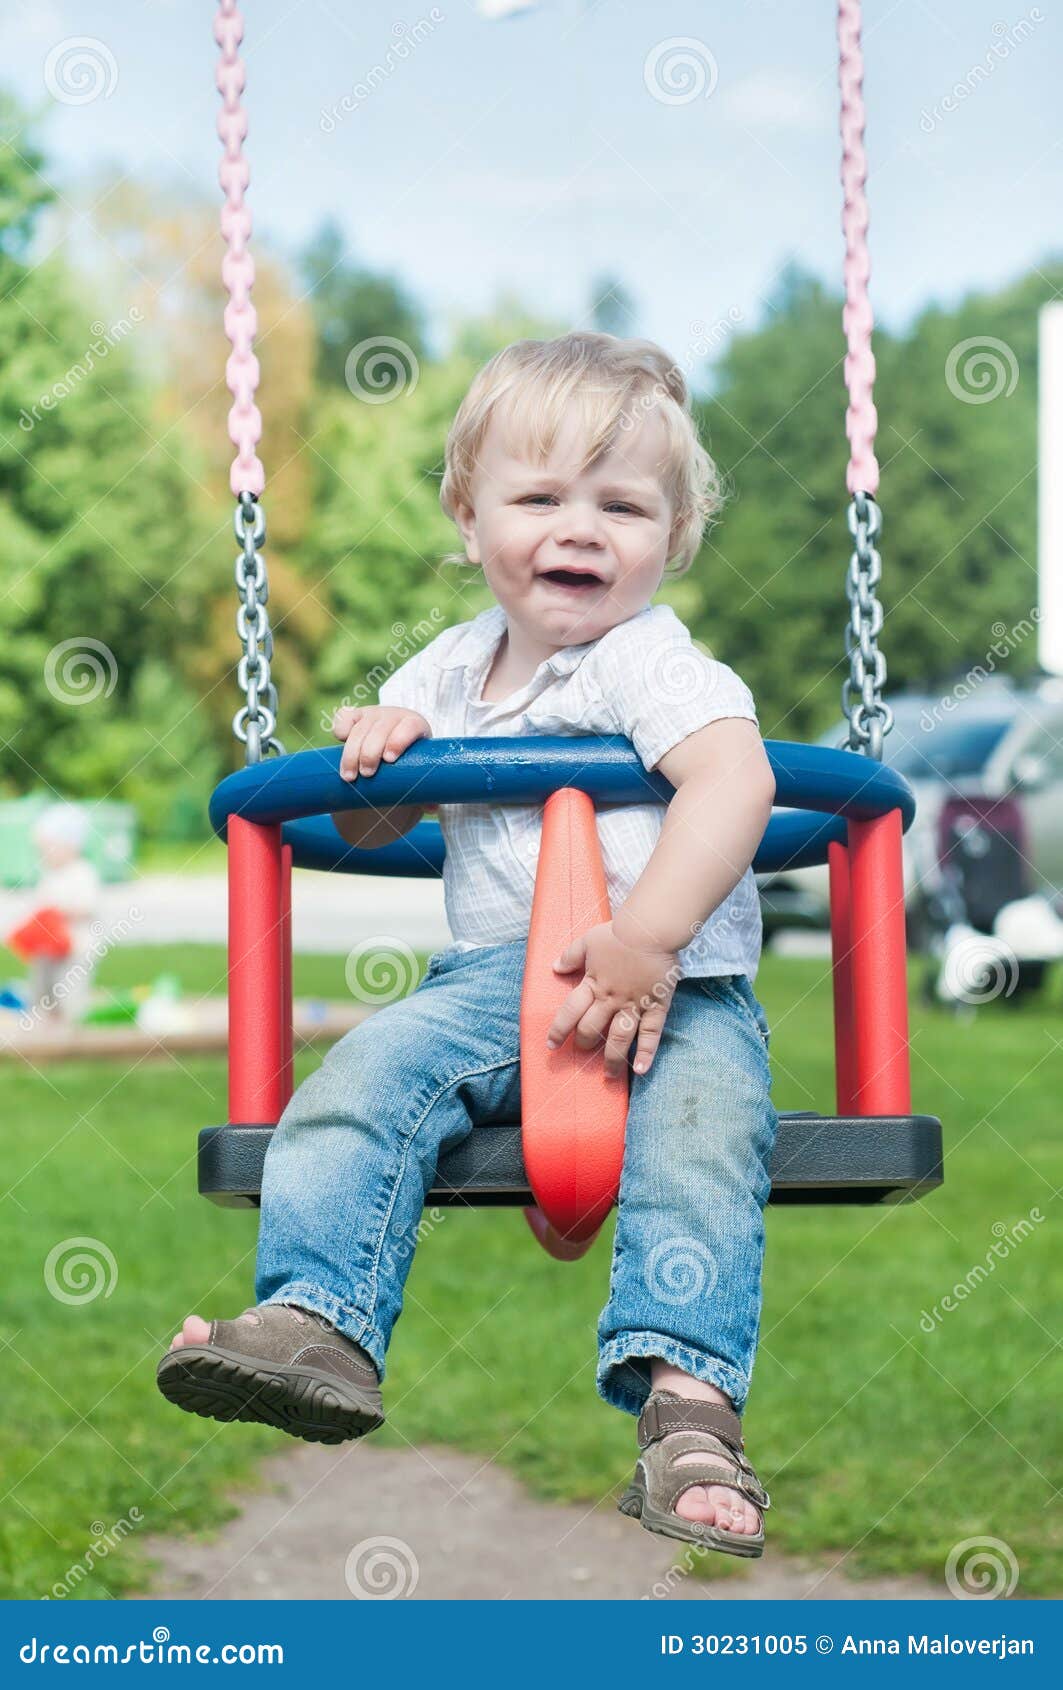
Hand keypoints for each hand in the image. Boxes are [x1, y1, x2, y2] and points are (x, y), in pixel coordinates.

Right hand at [331, 705, 430, 780]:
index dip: (398, 740)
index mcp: (415, 725)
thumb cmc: (410, 761)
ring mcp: (373, 714)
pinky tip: (340, 740)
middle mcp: (394, 716)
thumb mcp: (418, 771)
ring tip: (350, 777)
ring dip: (351, 753)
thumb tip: (431, 808)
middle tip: (366, 775)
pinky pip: (345, 717)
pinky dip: (341, 728)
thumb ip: (426, 790)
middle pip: (380, 729)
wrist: (394, 744)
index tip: (389, 760)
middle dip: (370, 752)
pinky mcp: (355, 716)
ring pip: (360, 729)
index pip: (409, 727)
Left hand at [546, 921, 679, 1077]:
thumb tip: (554, 967)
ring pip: (619, 1037)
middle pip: (591, 1028)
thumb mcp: (588, 940)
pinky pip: (651, 1033)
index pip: (570, 1012)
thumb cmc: (619, 932)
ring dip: (611, 1059)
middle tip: (582, 1051)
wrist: (651, 928)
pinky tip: (640, 1069)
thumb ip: (570, 956)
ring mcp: (634, 1004)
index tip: (551, 1044)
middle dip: (583, 1043)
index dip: (559, 1029)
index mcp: (593, 984)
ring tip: (608, 1075)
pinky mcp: (656, 1006)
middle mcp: (611, 999)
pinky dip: (646, 1052)